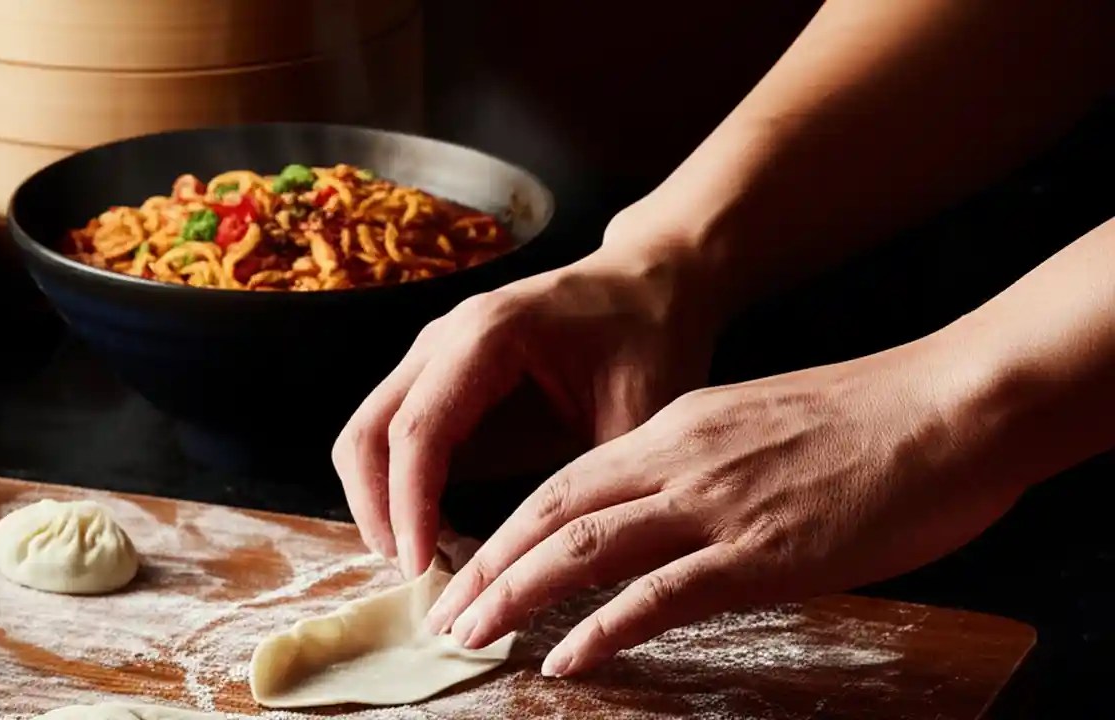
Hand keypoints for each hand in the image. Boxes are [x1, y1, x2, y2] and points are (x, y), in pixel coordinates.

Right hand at [332, 211, 718, 577]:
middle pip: (368, 431)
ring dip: (380, 500)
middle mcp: (445, 338)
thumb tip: (553, 565)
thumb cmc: (651, 340)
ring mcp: (434, 355)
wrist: (649, 284)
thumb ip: (593, 483)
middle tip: (413, 574)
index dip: (410, 506)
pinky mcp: (439, 377)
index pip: (419, 431)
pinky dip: (397, 486)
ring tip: (423, 559)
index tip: (421, 569)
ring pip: (368, 434)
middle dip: (378, 510)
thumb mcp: (640, 415)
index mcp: (489, 335)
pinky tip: (437, 530)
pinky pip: (393, 435)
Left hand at [422, 335, 1027, 676]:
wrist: (947, 409)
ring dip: (518, 594)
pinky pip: (660, 594)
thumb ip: (704, 467)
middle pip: (553, 513)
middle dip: (490, 565)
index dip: (509, 530)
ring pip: (585, 549)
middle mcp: (678, 460)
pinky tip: (567, 657)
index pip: (567, 482)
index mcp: (676, 429)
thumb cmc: (867, 422)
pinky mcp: (761, 552)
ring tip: (473, 635)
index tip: (474, 568)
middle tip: (446, 612)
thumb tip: (669, 514)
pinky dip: (602, 628)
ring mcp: (715, 505)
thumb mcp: (758, 430)